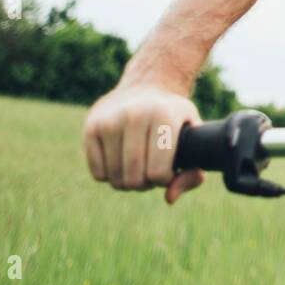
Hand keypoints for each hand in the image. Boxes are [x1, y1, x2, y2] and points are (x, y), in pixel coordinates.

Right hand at [82, 83, 204, 203]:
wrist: (147, 85)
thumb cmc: (174, 119)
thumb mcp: (192, 138)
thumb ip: (192, 172)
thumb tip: (169, 198)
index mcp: (164, 116)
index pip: (158, 173)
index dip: (164, 180)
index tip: (169, 168)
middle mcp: (134, 114)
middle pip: (134, 179)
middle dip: (145, 183)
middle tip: (151, 169)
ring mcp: (109, 120)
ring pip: (115, 179)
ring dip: (127, 181)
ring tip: (138, 164)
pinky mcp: (91, 127)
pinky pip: (98, 173)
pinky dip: (110, 175)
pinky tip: (121, 159)